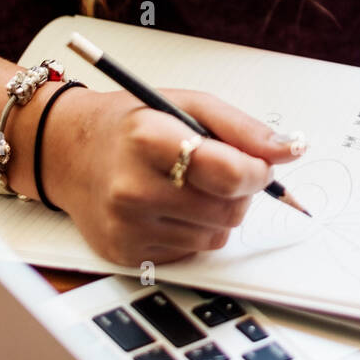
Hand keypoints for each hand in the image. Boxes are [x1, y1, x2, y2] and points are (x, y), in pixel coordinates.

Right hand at [40, 87, 300, 266]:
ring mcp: (126, 227)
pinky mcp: (125, 255)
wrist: (68, 153)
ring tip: (191, 185)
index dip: (259, 171)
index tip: (262, 164)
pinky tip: (170, 205)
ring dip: (219, 211)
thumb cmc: (132, 124)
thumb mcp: (189, 105)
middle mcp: (132, 188)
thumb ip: (244, 128)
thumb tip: (292, 149)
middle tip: (224, 170)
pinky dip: (194, 230)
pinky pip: (191, 251)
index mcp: (149, 139)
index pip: (228, 172)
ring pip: (216, 235)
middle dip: (242, 191)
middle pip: (228, 209)